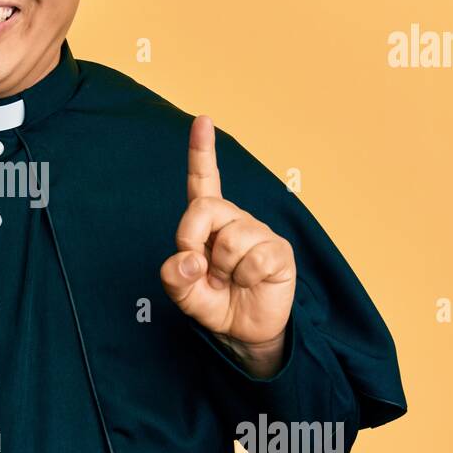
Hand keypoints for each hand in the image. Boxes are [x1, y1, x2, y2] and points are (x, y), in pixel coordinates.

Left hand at [160, 116, 295, 374]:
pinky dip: (246, 278)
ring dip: (223, 269)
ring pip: (230, 239)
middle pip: (205, 209)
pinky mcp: (278, 251)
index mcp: (207, 222)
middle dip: (193, 241)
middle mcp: (234, 219)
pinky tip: (251, 282)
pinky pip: (255, 259)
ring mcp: (258, 233)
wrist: (244, 331)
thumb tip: (190, 259)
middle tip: (203, 270)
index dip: (202, 151)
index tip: (202, 121)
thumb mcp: (182, 293)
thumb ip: (174, 277)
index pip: (204, 181)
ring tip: (229, 280)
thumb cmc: (213, 302)